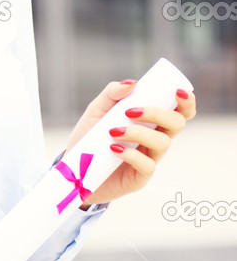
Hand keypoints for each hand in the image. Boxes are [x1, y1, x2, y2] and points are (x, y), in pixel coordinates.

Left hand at [64, 79, 196, 206]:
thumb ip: (112, 93)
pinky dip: (132, 154)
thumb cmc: (89, 136)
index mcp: (151, 121)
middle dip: (158, 113)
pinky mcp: (140, 177)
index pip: (179, 111)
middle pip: (177, 123)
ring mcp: (149, 158)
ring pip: (163, 143)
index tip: (177, 91)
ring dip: (139, 132)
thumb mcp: (96, 110)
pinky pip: (147, 165)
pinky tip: (114, 148)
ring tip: (112, 131)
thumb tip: (132, 83)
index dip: (186, 102)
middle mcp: (155, 139)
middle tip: (131, 111)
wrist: (73, 167)